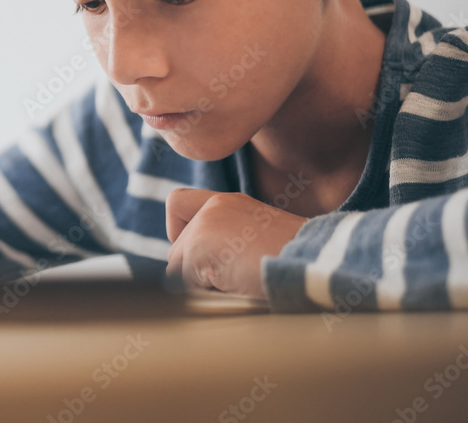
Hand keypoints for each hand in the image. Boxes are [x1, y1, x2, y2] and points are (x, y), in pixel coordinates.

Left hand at [165, 189, 306, 298]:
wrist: (318, 263)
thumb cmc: (300, 263)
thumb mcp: (261, 242)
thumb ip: (229, 241)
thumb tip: (198, 269)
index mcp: (229, 203)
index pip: (178, 201)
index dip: (179, 228)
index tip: (201, 250)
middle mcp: (214, 207)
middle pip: (175, 247)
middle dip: (195, 270)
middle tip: (233, 276)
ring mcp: (204, 224)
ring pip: (177, 267)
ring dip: (202, 284)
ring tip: (240, 281)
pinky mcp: (199, 245)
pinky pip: (184, 282)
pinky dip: (206, 293)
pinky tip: (236, 286)